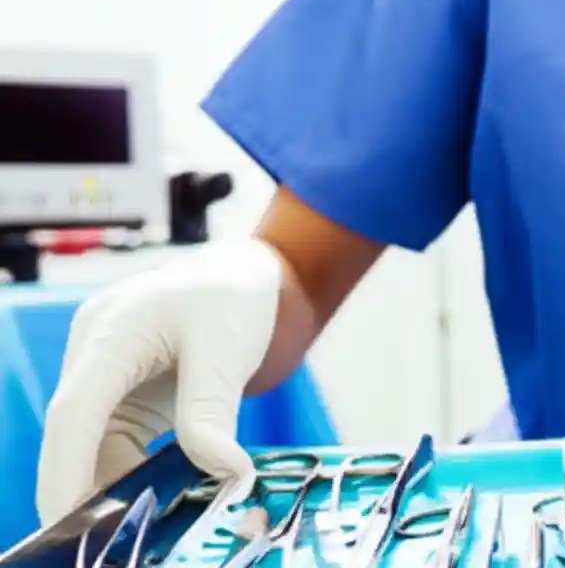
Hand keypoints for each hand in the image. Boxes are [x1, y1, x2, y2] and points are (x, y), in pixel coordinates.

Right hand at [36, 238, 282, 524]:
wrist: (249, 276)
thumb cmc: (235, 296)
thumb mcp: (227, 349)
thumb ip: (212, 411)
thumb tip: (223, 473)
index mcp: (112, 332)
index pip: (73, 411)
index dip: (64, 470)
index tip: (66, 520)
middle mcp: (95, 354)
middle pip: (76, 434)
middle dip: (85, 490)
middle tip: (108, 540)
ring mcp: (106, 373)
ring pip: (94, 444)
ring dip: (114, 484)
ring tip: (144, 523)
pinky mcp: (123, 392)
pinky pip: (115, 442)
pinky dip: (133, 471)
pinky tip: (158, 497)